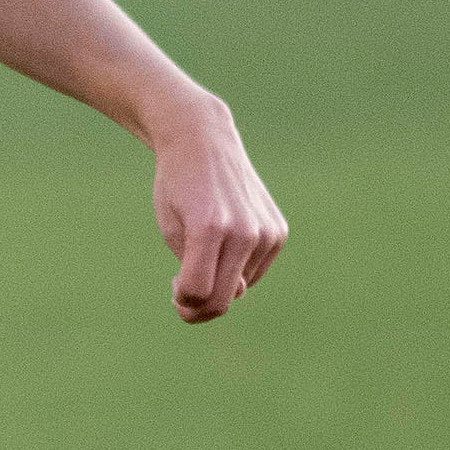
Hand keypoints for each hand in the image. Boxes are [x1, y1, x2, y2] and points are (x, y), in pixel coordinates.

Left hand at [149, 92, 286, 322]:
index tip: (173, 284)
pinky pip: (255, 272)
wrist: (204, 142)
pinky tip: (225, 241)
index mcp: (209, 228)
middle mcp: (244, 231)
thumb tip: (228, 299)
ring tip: (203, 250)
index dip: (182, 300)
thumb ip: (193, 271)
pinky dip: (237, 268)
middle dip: (200, 307)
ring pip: (241, 288)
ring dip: (219, 281)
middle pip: (224, 299)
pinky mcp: (278, 233)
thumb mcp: (170, 228)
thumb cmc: (177, 187)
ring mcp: (266, 232)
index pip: (197, 292)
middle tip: (182, 292)